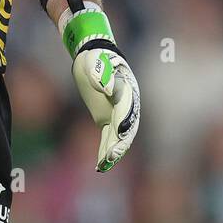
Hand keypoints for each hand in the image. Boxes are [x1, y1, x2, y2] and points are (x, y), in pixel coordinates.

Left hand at [72, 43, 139, 172]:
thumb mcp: (95, 62)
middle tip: (112, 155)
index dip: (125, 120)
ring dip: (113, 151)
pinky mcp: (107, 120)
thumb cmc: (95, 58)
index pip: (127, 108)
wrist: (94, 57)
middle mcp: (126, 105)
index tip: (121, 131)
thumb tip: (105, 87)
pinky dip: (105, 150)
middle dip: (120, 142)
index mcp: (126, 90)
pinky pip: (108, 138)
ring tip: (104, 165)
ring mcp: (118, 114)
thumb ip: (101, 74)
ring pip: (119, 137)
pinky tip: (100, 165)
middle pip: (126, 127)